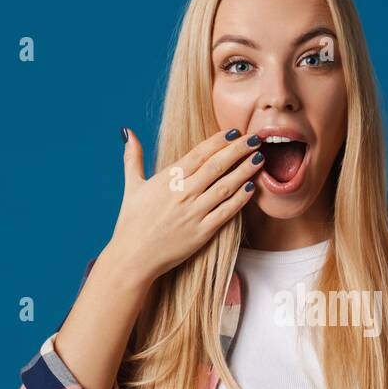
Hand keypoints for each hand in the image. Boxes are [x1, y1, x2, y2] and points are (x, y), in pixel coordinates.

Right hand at [108, 127, 264, 282]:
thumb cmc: (131, 223)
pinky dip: (240, 199)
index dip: (219, 140)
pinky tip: (252, 188)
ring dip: (245, 171)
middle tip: (256, 138)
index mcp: (167, 179)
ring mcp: (194, 213)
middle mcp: (183, 193)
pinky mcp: (202, 232)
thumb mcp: (131, 187)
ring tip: (259, 158)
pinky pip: (226, 212)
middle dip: (239, 150)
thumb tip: (128, 132)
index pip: (199, 153)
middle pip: (217, 166)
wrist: (133, 257)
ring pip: (225, 187)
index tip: (235, 132)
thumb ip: (133, 158)